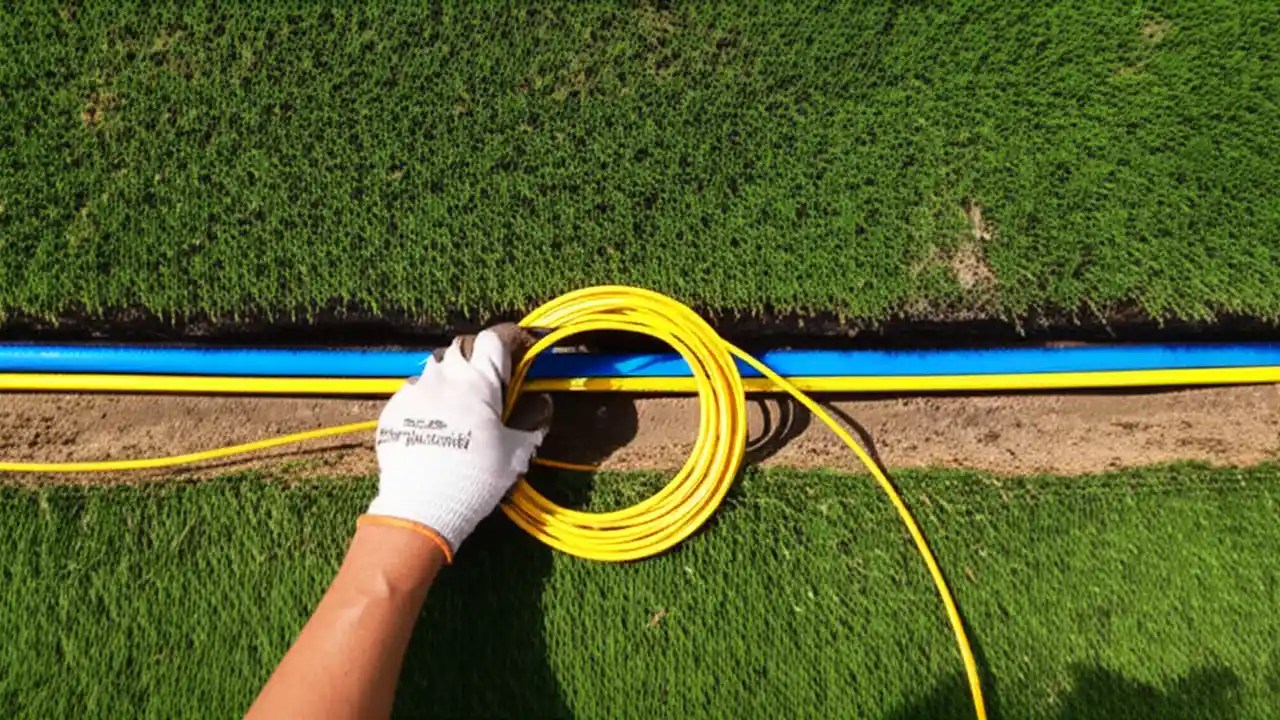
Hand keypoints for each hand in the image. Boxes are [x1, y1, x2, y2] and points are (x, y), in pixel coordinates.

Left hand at [366, 324, 549, 558]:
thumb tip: (543, 404)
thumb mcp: (516, 453)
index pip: (495, 338)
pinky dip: (426, 401)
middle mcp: (445, 375)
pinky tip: (433, 426)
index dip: (510, 339)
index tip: (519, 350)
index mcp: (479, 380)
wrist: (421, 507)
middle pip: (463, 347)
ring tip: (458, 406)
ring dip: (449, 378)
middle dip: (477, 358)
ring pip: (435, 368)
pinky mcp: (393, 408)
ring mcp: (414, 389)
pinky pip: (414, 392)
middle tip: (488, 383)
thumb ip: (533, 422)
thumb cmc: (476, 477)